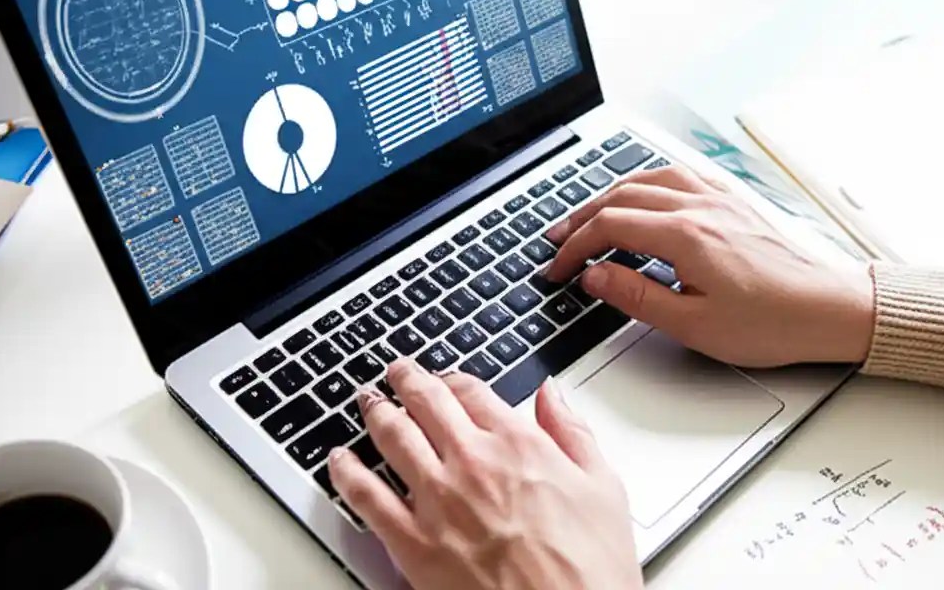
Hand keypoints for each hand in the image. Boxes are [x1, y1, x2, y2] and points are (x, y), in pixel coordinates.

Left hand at [328, 360, 642, 589]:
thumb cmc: (590, 569)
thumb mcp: (603, 487)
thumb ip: (572, 431)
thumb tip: (552, 394)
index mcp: (518, 444)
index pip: (472, 391)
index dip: (452, 378)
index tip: (445, 378)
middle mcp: (472, 463)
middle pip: (425, 403)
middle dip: (406, 381)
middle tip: (396, 373)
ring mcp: (437, 502)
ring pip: (392, 438)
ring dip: (376, 413)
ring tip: (368, 402)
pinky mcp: (412, 544)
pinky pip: (366, 498)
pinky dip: (347, 473)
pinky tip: (340, 461)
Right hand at [542, 166, 873, 367]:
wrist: (830, 310)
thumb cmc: (772, 323)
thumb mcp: (693, 325)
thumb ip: (636, 297)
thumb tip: (595, 277)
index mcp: (685, 235)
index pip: (609, 227)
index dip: (575, 247)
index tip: (558, 268)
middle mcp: (700, 207)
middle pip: (621, 196)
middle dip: (581, 218)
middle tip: (557, 241)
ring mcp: (719, 200)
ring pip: (648, 179)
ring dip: (609, 194)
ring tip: (587, 214)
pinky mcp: (734, 204)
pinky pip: (679, 177)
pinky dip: (647, 182)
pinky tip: (642, 194)